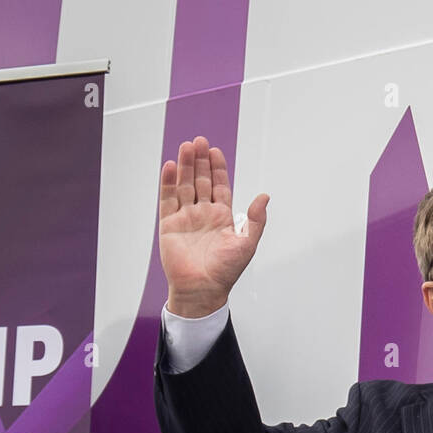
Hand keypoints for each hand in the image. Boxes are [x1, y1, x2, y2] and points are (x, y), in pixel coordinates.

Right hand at [159, 135, 267, 317]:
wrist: (202, 290)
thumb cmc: (225, 272)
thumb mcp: (247, 244)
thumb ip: (255, 220)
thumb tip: (264, 197)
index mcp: (222, 217)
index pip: (219, 185)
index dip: (217, 168)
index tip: (215, 151)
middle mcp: (203, 214)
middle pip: (200, 180)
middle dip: (200, 161)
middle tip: (199, 141)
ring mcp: (186, 218)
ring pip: (184, 185)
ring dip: (184, 166)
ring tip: (186, 147)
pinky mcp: (169, 225)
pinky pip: (167, 199)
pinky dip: (168, 183)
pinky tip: (170, 167)